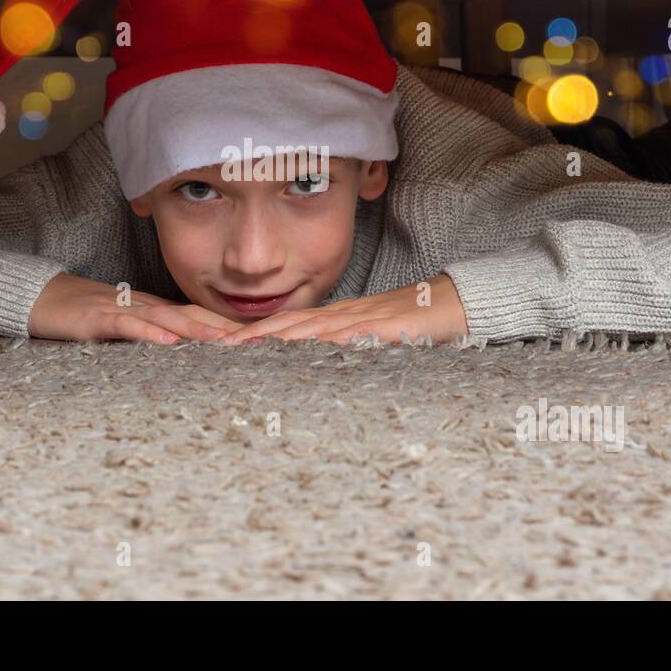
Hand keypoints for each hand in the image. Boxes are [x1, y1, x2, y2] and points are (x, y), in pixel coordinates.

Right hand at [28, 273, 242, 342]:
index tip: (260, 343)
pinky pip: (126, 324)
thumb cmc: (86, 317)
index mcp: (155, 310)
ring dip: (196, 329)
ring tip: (223, 342)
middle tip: (257, 344)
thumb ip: (156, 338)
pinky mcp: (98, 319)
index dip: (230, 329)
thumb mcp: (128, 330)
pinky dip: (148, 331)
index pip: (200, 318)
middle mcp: (145, 306)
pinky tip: (166, 341)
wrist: (43, 299)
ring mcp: (122, 310)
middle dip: (225, 329)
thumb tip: (188, 357)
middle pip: (192, 315)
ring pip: (165, 317)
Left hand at [222, 274, 468, 344]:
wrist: (453, 304)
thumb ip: (343, 348)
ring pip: (309, 327)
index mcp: (336, 319)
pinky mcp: (383, 328)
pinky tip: (301, 349)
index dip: (254, 334)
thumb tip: (314, 367)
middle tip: (217, 349)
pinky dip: (321, 342)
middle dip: (251, 335)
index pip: (287, 326)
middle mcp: (341, 316)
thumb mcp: (370, 337)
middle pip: (288, 324)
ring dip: (274, 337)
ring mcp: (361, 319)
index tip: (222, 346)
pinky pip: (347, 335)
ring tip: (244, 348)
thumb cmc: (413, 323)